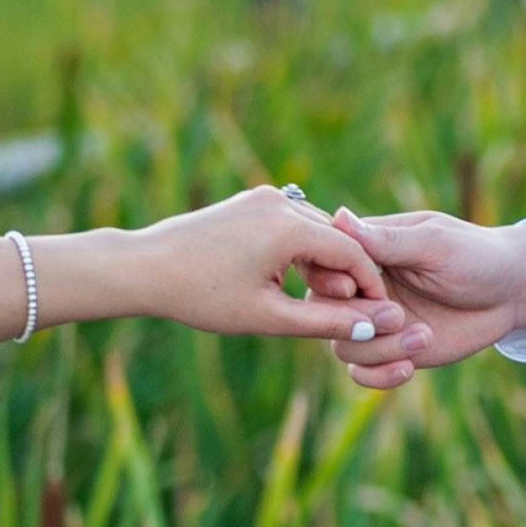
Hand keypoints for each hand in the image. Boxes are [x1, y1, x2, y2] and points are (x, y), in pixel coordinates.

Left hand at [105, 185, 395, 340]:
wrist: (144, 267)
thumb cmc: (202, 296)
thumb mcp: (268, 316)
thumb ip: (325, 323)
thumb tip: (372, 329)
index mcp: (289, 227)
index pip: (352, 253)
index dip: (372, 286)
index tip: (380, 314)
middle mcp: (281, 202)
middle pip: (336, 239)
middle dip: (349, 275)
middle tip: (354, 314)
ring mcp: (264, 197)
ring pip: (314, 231)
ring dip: (324, 263)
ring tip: (322, 301)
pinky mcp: (249, 201)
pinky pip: (292, 224)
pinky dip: (301, 251)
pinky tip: (294, 281)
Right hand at [320, 209, 525, 388]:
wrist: (511, 293)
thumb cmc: (476, 256)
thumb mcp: (434, 245)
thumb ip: (387, 240)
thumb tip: (339, 217)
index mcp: (366, 251)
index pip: (323, 266)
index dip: (331, 282)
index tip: (362, 288)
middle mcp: (363, 288)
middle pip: (325, 312)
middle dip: (358, 320)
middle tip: (398, 316)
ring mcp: (375, 322)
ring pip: (343, 345)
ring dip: (380, 349)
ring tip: (424, 336)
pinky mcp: (391, 350)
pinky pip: (361, 372)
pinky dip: (378, 376)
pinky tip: (409, 367)